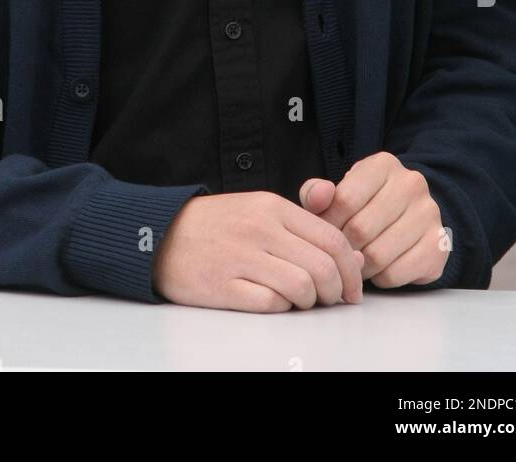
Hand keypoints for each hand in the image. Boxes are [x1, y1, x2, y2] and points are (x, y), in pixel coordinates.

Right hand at [151, 189, 366, 311]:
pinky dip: (281, 309)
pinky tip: (275, 302)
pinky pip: (271, 304)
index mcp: (273, 207)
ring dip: (310, 303)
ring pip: (302, 288)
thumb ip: (307, 229)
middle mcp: (260, 229)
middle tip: (333, 300)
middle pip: (323, 267)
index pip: (332, 238)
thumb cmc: (218, 225)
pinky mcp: (223, 286)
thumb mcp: (261, 210)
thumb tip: (355, 257)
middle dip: (337, 292)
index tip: (353, 287)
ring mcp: (241, 258)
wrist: (161, 234)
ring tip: (303, 302)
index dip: (352, 269)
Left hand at [299, 152, 450, 287]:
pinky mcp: (438, 245)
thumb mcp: (338, 192)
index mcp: (383, 165)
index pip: (345, 199)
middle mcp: (411, 184)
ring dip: (360, 266)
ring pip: (378, 255)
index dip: (329, 223)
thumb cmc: (365, 205)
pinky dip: (380, 278)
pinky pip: (396, 273)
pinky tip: (379, 268)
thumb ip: (317, 193)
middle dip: (344, 247)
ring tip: (357, 260)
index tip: (326, 232)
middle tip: (340, 252)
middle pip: (361, 229)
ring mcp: (429, 213)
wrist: (408, 217)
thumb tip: (316, 198)